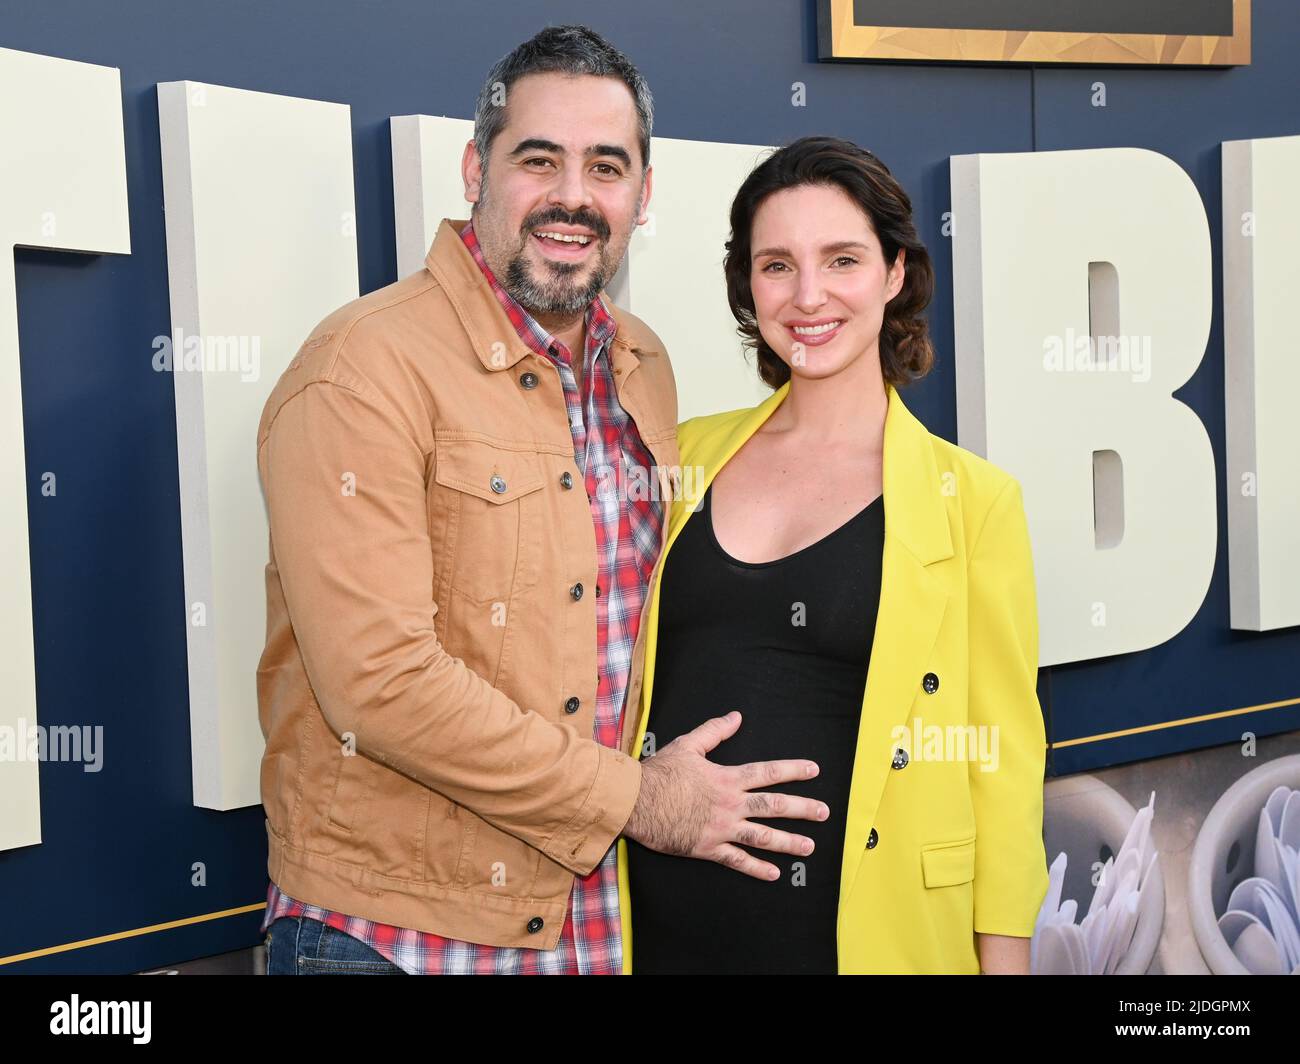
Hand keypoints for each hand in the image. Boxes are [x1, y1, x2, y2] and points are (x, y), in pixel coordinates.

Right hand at [622, 710, 827, 880]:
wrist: (636, 800)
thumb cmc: (660, 772)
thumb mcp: (688, 744)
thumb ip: (714, 730)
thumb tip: (736, 717)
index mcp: (728, 778)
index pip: (768, 773)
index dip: (793, 771)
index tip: (814, 771)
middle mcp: (730, 804)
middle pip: (774, 807)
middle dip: (802, 809)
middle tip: (824, 813)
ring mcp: (721, 828)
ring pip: (762, 837)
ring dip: (788, 842)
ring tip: (809, 846)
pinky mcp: (708, 848)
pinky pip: (737, 861)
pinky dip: (756, 869)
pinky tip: (774, 873)